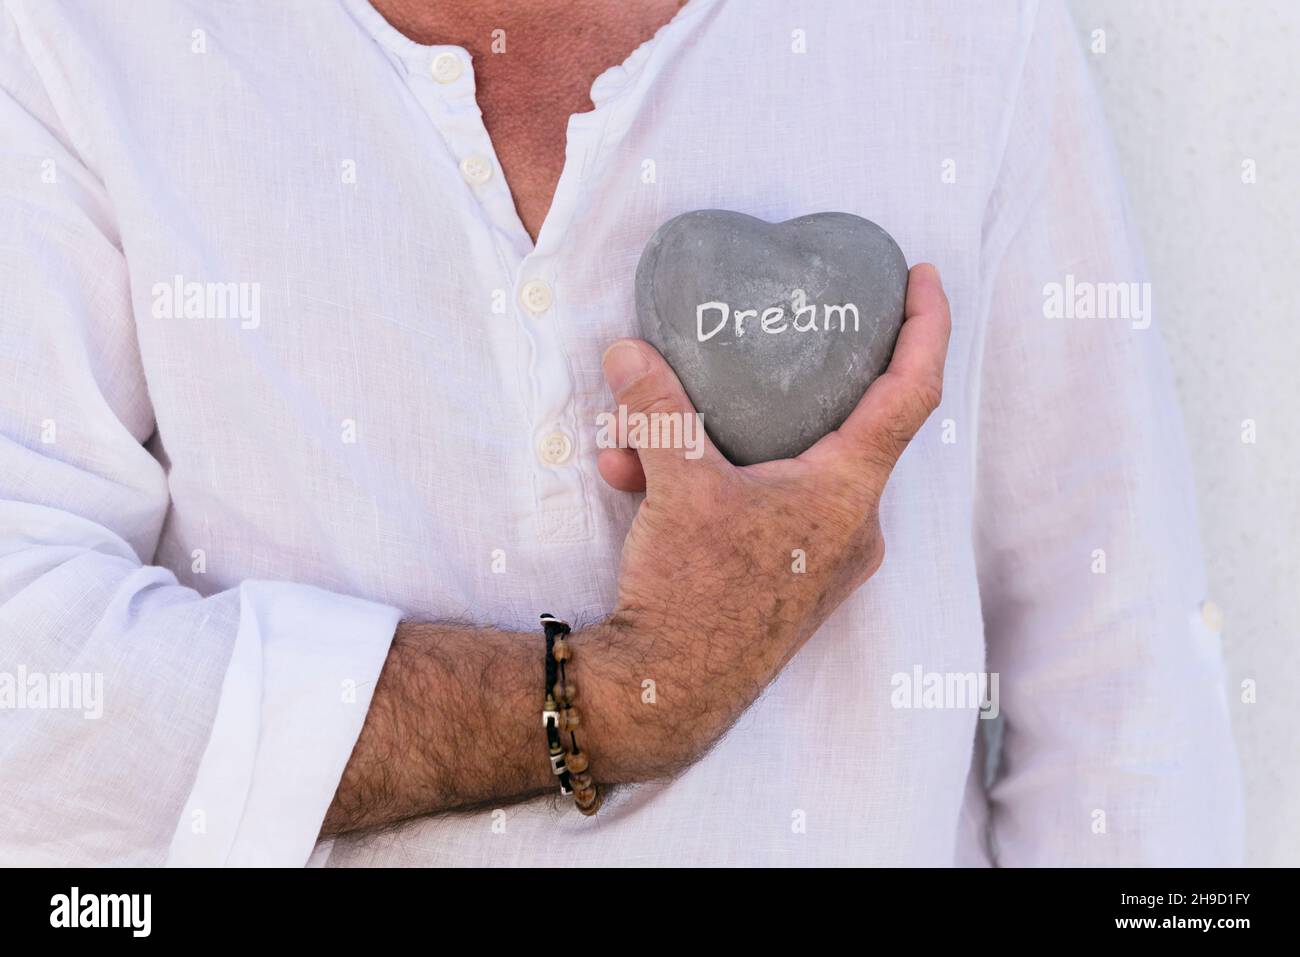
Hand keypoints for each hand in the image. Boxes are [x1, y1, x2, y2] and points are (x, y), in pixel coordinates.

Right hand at [587, 264, 950, 775]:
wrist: (665, 695)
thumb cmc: (692, 597)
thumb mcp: (675, 487)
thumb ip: (658, 410)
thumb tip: (628, 351)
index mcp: (847, 492)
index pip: (911, 393)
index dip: (926, 328)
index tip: (922, 277)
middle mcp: (850, 525)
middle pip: (834, 425)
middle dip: (768, 387)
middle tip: (752, 344)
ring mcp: (821, 557)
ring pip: (778, 468)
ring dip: (706, 443)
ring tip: (637, 440)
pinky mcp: (786, 577)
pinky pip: (756, 506)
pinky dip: (702, 486)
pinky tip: (635, 481)